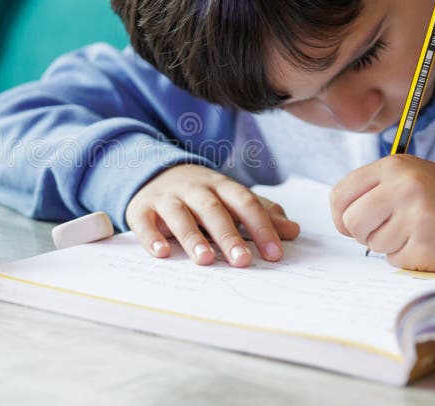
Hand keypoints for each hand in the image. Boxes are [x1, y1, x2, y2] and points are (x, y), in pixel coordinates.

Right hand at [125, 164, 299, 266]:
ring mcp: (166, 197)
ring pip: (180, 214)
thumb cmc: (201, 194)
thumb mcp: (231, 198)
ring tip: (205, 260)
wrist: (154, 172)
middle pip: (213, 209)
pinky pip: (144, 222)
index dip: (260, 227)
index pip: (244, 202)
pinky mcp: (141, 208)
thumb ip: (262, 214)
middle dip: (228, 235)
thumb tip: (293, 231)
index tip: (274, 254)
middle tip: (242, 261)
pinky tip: (160, 253)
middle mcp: (193, 188)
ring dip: (192, 237)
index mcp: (220, 185)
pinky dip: (150, 236)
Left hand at [330, 155, 434, 271]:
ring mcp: (417, 216)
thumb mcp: (403, 176)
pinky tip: (424, 241)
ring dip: (387, 244)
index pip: (340, 195)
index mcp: (392, 167)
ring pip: (372, 244)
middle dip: (361, 233)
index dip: (340, 214)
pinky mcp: (428, 245)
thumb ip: (369, 189)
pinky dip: (405, 256)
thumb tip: (340, 219)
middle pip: (351, 222)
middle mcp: (404, 188)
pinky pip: (394, 260)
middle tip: (382, 229)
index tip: (351, 221)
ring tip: (411, 231)